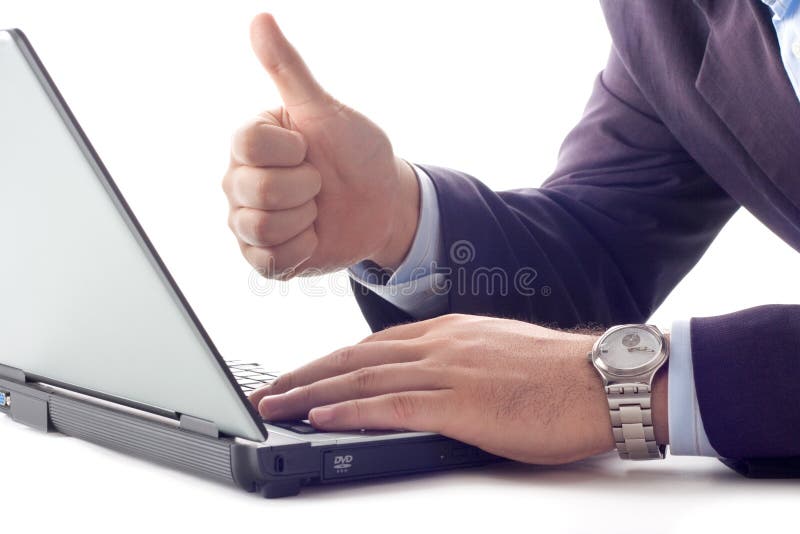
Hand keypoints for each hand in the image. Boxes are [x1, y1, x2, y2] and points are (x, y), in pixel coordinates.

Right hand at [222, 14, 419, 278]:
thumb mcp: (326, 111)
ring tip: (316, 210)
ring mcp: (247, 221)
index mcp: (249, 143)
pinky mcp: (262, 257)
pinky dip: (302, 248)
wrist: (381, 202)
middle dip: (306, 186)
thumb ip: (289, 70)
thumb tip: (260, 18)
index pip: (249, 143)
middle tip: (319, 182)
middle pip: (257, 189)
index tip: (310, 147)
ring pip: (261, 227)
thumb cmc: (354, 153)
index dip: (293, 150)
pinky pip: (269, 259)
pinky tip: (313, 235)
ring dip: (305, 219)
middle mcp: (239, 181)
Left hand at [249, 314, 667, 463]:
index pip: (373, 344)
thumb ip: (459, 362)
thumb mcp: (498, 354)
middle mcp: (439, 344)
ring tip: (276, 405)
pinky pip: (391, 405)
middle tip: (269, 389)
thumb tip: (432, 381)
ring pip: (362, 379)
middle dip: (306, 374)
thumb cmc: (558, 373)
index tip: (304, 373)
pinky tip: (320, 417)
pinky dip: (349, 412)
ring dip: (312, 393)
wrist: (602, 379)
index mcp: (449, 331)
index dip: (331, 361)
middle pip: (355, 358)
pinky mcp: (461, 404)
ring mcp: (448, 371)